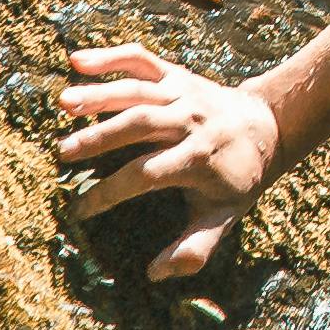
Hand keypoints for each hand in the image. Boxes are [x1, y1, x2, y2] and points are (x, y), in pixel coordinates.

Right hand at [55, 40, 285, 281]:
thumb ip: (195, 247)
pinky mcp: (175, 74)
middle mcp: (189, 120)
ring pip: (138, 88)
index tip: (80, 208)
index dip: (112, 191)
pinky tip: (76, 60)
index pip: (147, 174)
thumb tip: (156, 274)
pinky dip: (111, 56)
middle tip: (63, 152)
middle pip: (141, 122)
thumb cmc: (238, 177)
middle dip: (101, 136)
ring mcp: (182, 92)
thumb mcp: (224, 216)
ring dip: (100, 94)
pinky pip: (142, 59)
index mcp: (199, 157)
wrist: (266, 126)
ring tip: (63, 104)